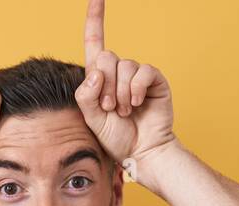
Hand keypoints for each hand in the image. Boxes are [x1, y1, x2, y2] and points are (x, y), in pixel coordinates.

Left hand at [72, 0, 175, 168]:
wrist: (140, 151)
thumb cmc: (115, 137)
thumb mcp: (91, 119)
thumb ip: (85, 96)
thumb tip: (95, 72)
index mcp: (100, 77)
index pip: (95, 42)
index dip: (95, 19)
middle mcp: (118, 72)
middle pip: (106, 57)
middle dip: (104, 85)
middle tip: (109, 108)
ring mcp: (137, 74)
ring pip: (123, 66)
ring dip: (120, 93)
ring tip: (124, 111)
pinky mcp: (153, 79)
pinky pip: (142, 71)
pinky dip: (135, 88)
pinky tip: (136, 103)